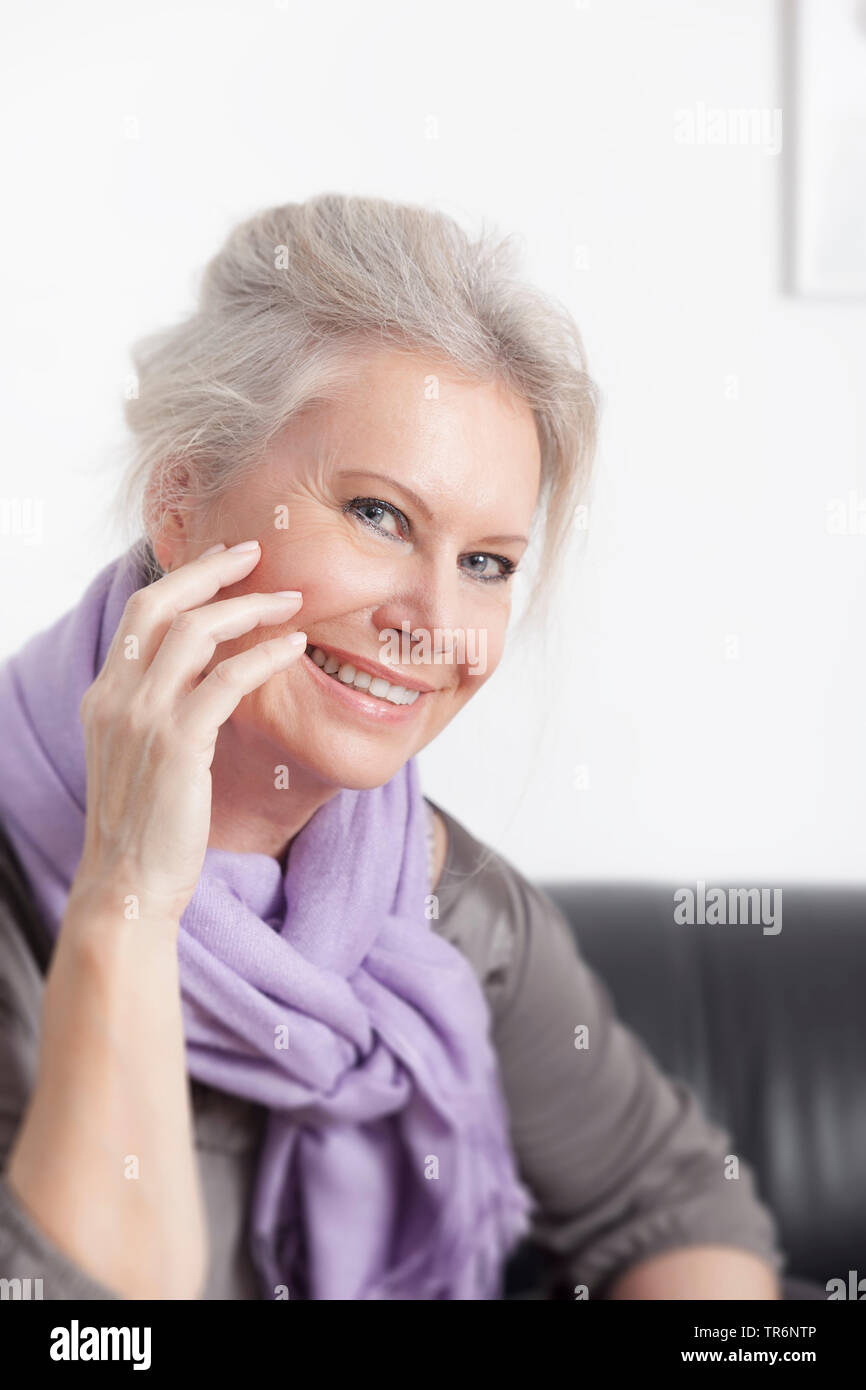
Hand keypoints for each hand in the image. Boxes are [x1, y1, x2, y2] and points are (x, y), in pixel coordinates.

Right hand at [72, 539, 304, 923]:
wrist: (128, 884)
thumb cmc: (147, 826)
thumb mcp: (141, 755)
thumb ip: (160, 710)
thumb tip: (205, 676)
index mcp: (105, 696)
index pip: (141, 614)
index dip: (184, 578)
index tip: (224, 559)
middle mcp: (116, 698)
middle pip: (161, 604)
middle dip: (211, 570)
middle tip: (257, 551)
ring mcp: (143, 720)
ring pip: (195, 633)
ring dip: (248, 608)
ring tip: (290, 601)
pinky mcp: (177, 745)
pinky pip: (225, 681)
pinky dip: (263, 656)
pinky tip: (294, 646)